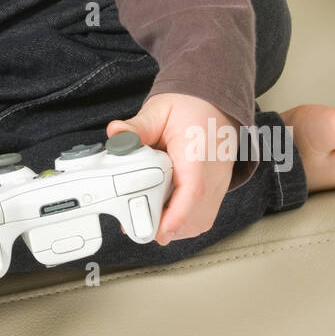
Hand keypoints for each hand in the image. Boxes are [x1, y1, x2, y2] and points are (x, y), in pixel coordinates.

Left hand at [106, 93, 238, 245]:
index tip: (160, 231)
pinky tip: (164, 213)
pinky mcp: (218, 189)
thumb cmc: (189, 107)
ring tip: (148, 217)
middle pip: (196, 214)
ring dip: (175, 227)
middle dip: (166, 226)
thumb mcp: (160, 110)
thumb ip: (138, 126)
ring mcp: (218, 183)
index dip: (177, 214)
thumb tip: (116, 133)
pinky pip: (203, 216)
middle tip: (137, 222)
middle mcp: (213, 172)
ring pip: (200, 220)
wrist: (215, 103)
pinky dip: (183, 222)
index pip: (193, 189)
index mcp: (197, 151)